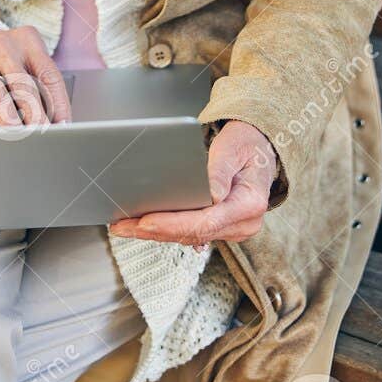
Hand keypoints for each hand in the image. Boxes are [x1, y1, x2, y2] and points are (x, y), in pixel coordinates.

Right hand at [0, 25, 71, 127]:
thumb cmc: (2, 54)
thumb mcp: (26, 55)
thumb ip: (41, 82)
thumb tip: (57, 121)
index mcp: (27, 43)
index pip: (49, 75)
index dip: (59, 104)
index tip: (63, 125)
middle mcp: (4, 50)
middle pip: (24, 87)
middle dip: (35, 117)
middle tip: (43, 135)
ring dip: (11, 123)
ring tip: (21, 139)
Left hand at [108, 119, 277, 246]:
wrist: (259, 150)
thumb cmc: (246, 145)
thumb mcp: (234, 148)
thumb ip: (220, 171)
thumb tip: (210, 194)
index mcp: (250, 204)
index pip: (206, 221)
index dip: (173, 224)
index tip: (146, 222)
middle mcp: (244, 223)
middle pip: (193, 234)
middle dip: (155, 231)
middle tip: (122, 227)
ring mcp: (234, 229)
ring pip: (190, 237)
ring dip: (156, 233)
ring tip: (125, 227)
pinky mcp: (222, 228)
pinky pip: (192, 233)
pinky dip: (167, 230)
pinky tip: (143, 228)